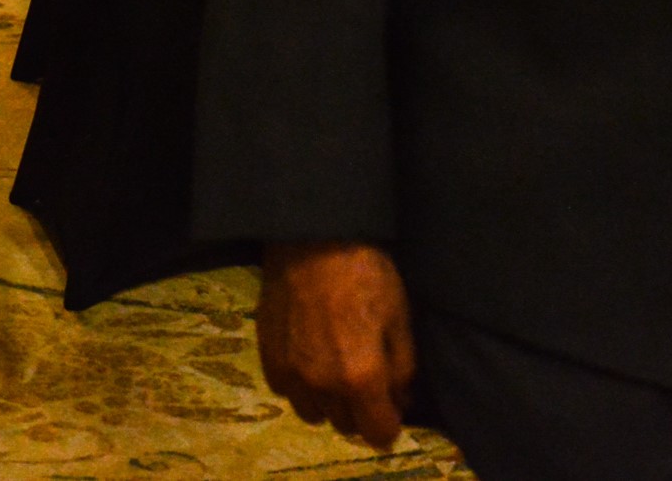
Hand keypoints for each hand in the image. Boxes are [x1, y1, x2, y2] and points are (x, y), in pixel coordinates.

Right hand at [257, 241, 415, 447]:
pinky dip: (301, 384)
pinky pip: (288, 392)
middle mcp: (323, 386)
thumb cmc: (365, 271)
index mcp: (361, 377)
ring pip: (315, 414)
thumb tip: (400, 400)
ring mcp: (292, 376)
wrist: (313, 238)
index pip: (379, 433)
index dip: (390, 423)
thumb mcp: (399, 316)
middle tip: (367, 379)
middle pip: (347, 426)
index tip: (392, 406)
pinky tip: (309, 356)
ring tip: (335, 368)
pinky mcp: (269, 361)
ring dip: (329, 401)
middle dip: (361, 410)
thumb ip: (402, 368)